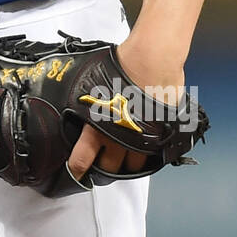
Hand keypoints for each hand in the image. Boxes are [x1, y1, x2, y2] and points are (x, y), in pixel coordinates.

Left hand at [66, 34, 185, 184]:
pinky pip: (153, 155)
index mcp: (97, 128)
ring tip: (124, 153)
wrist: (151, 62)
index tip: (76, 174)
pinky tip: (145, 146)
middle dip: (104, 167)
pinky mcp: (160, 137)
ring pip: (133, 166)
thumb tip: (77, 105)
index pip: (82, 160)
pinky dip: (148, 154)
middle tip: (102, 162)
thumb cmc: (121, 67)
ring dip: (127, 162)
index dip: (77, 171)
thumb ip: (85, 102)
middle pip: (109, 168)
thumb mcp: (91, 84)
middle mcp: (118, 139)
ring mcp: (141, 140)